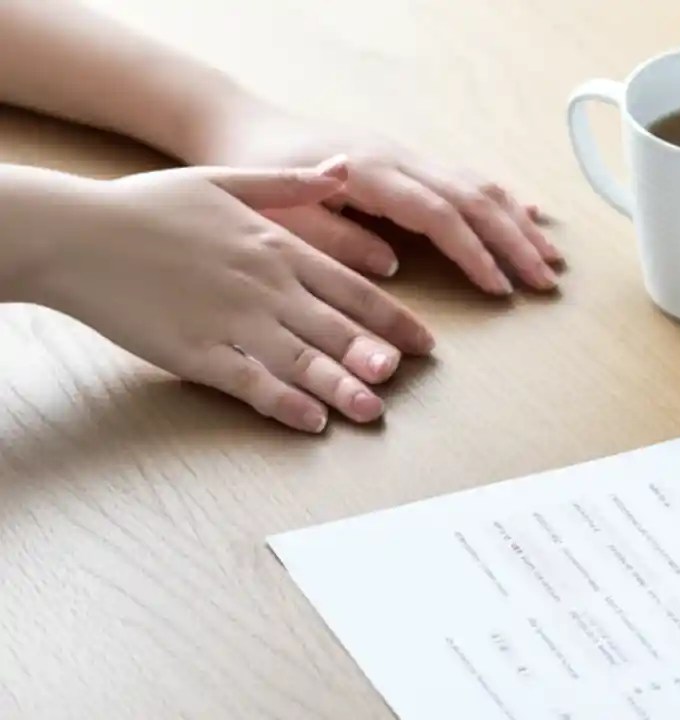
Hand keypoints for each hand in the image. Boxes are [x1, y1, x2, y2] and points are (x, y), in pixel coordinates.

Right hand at [40, 156, 432, 432]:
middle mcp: (266, 286)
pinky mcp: (197, 352)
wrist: (78, 233)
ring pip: (303, 360)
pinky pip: (251, 383)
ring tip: (374, 411)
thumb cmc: (149, 205)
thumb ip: (291, 184)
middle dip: (377, 356)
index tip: (424, 343)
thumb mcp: (226, 180)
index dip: (393, 319)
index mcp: (278, 246)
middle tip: (409, 380)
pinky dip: (284, 403)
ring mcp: (233, 321)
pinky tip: (311, 422)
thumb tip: (343, 172)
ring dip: (342, 388)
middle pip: (336, 328)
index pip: (353, 288)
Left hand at [194, 107, 561, 294]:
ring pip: (479, 185)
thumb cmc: (255, 175)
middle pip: (474, 198)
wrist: (242, 127)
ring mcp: (408, 155)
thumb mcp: (281, 220)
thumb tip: (391, 266)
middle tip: (547, 280)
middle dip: (515, 241)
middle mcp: (398, 158)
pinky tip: (530, 215)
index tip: (500, 287)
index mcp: (369, 173)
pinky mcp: (409, 159)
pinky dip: (503, 199)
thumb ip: (336, 240)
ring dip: (519, 223)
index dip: (474, 252)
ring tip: (552, 257)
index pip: (439, 215)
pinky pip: (467, 177)